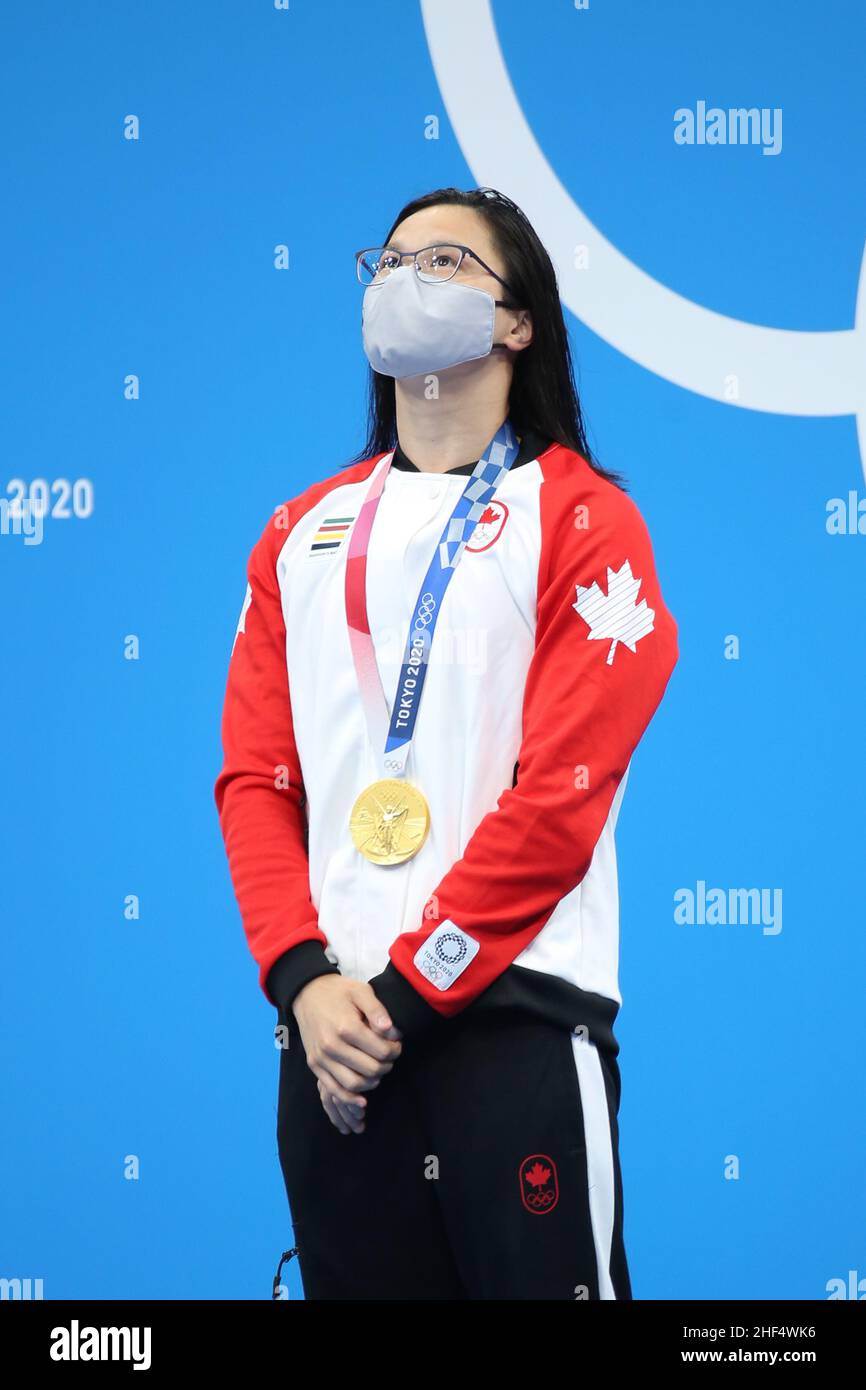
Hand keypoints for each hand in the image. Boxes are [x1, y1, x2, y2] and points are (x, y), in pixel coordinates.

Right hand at [292, 976, 401, 1127]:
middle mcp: (332, 1046)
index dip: (395, 1050)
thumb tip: (392, 1031)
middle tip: (390, 1056)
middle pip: (371, 1070)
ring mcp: (321, 1058)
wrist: (307, 994)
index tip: (397, 1043)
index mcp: (346, 1027)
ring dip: (372, 1081)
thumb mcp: (360, 991)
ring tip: (378, 1069)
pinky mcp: (314, 1065)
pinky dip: (350, 1097)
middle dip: (387, 1065)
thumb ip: (378, 1010)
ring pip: (354, 1084)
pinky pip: (334, 1090)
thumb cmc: (338, 992)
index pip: (381, 1051)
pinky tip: (362, 1098)